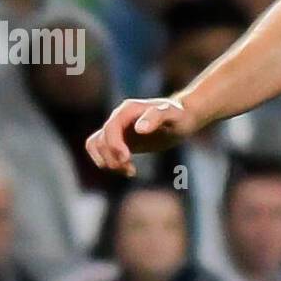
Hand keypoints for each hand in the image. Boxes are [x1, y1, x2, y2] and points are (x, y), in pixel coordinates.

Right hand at [85, 97, 200, 176]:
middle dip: (112, 158)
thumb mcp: (173, 115)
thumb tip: (139, 129)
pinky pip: (102, 151)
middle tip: (131, 170)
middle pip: (100, 141)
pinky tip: (128, 170)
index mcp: (128, 109)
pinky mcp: (118, 139)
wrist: (183, 118)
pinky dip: (108, 162)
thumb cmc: (179, 116)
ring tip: (130, 171)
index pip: (110, 129)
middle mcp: (118, 117)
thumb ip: (157, 117)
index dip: (114, 146)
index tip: (127, 159)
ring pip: (97, 147)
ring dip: (108, 163)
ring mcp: (116, 128)